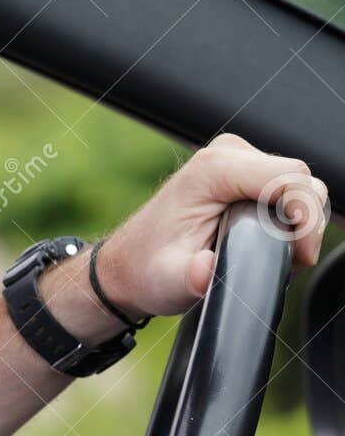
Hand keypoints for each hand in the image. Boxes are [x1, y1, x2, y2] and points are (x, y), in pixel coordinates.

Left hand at [98, 133, 330, 319]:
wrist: (128, 266)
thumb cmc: (146, 270)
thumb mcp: (169, 281)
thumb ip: (192, 277)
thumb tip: (207, 271)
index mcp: (213, 170)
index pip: (291, 179)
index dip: (307, 219)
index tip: (299, 256)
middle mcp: (226, 155)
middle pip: (300, 180)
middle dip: (305, 223)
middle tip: (289, 262)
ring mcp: (236, 161)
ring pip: (298, 184)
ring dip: (298, 222)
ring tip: (277, 256)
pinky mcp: (242, 173)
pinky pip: (285, 189)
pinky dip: (288, 217)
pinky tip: (270, 243)